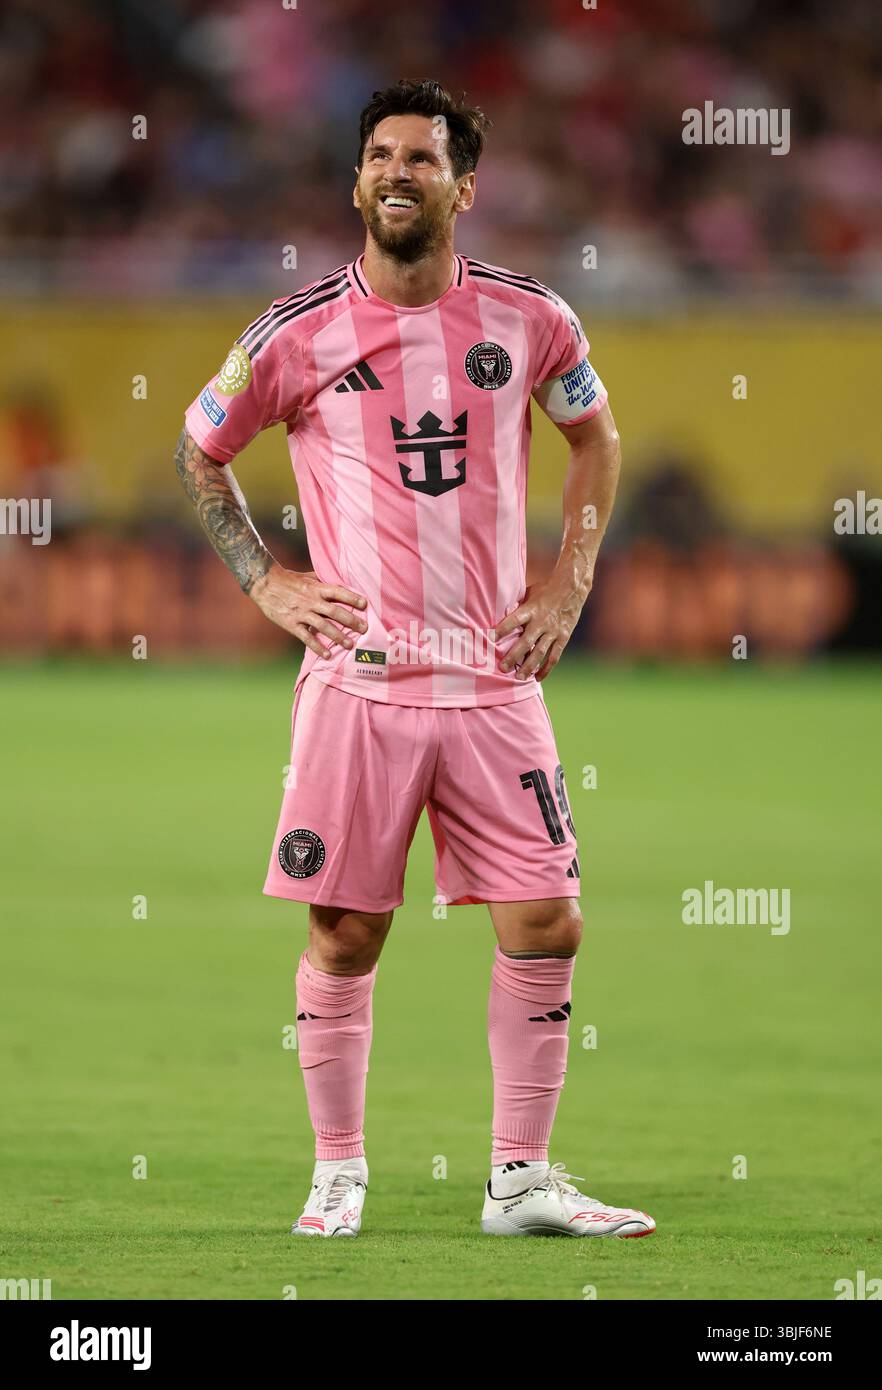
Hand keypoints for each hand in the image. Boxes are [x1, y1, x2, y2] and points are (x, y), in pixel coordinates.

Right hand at [249, 567, 367, 657]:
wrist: (264, 583)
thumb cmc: (288, 579)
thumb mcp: (307, 576)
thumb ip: (322, 580)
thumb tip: (339, 579)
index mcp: (316, 588)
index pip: (338, 592)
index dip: (352, 598)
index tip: (364, 604)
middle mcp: (311, 601)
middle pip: (335, 612)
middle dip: (351, 621)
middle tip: (364, 629)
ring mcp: (301, 613)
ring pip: (323, 626)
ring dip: (338, 636)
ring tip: (350, 645)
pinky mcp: (291, 624)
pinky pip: (307, 637)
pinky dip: (318, 647)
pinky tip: (328, 655)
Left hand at [493, 571, 589, 682]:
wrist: (572, 587)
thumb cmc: (545, 589)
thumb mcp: (529, 594)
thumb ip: (517, 607)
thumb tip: (498, 614)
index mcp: (531, 609)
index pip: (514, 621)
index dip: (502, 630)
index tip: (490, 639)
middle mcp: (541, 622)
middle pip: (525, 642)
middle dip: (513, 656)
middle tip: (503, 668)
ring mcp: (553, 631)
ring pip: (540, 652)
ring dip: (529, 666)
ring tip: (519, 678)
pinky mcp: (563, 637)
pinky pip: (554, 656)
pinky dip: (546, 668)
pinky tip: (538, 678)